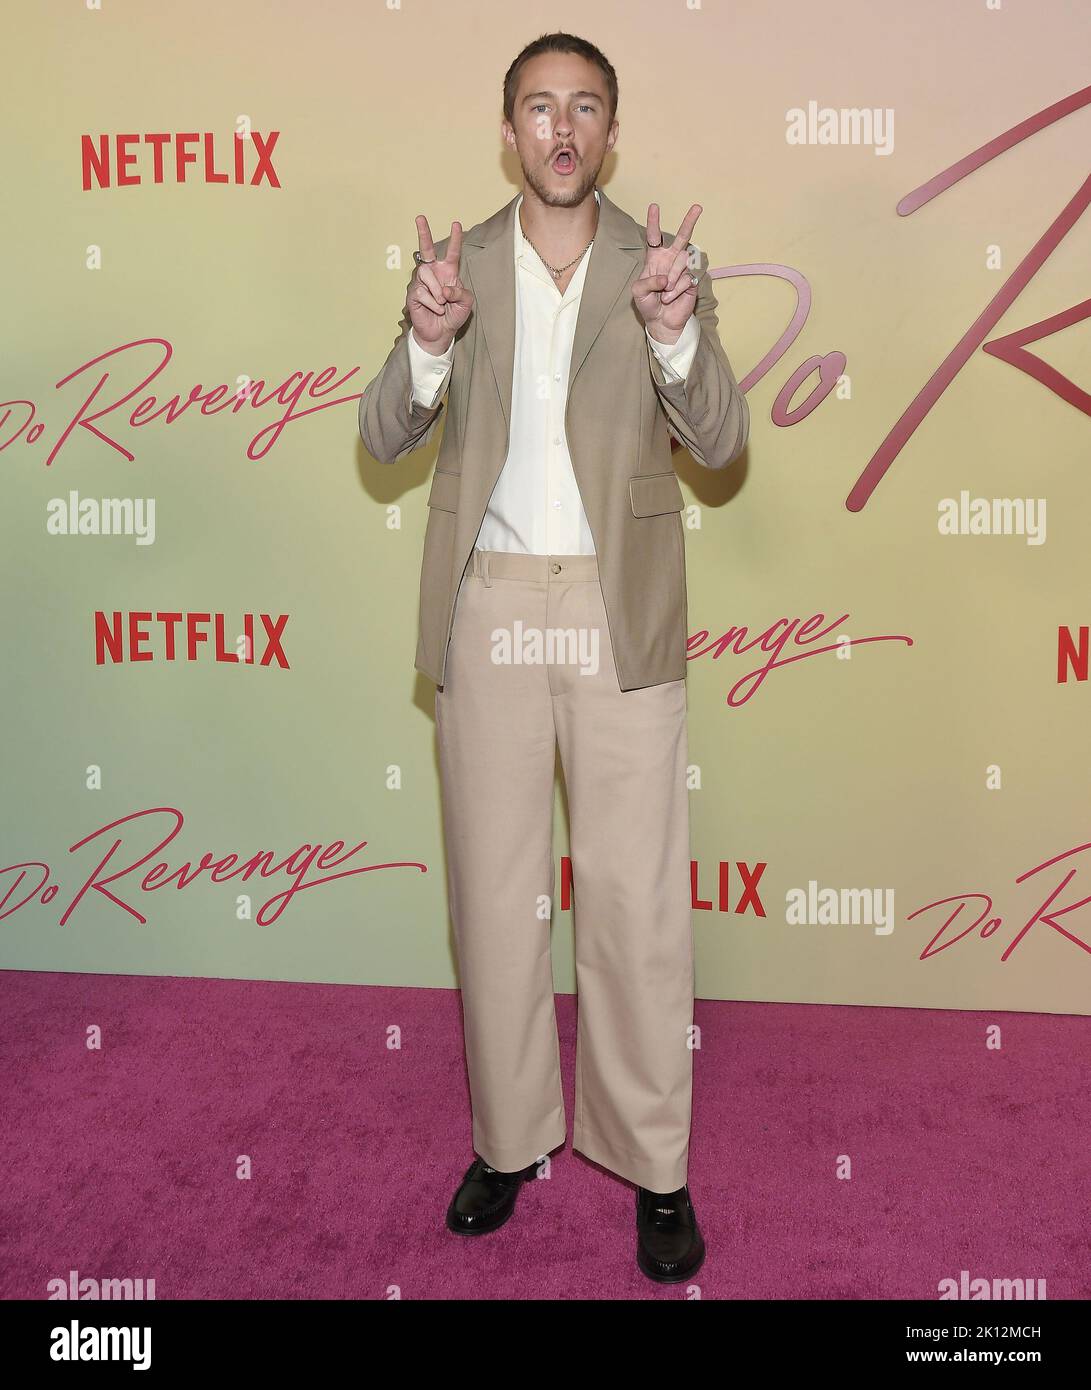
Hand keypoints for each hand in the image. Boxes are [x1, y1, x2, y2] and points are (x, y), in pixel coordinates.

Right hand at [408, 216, 474, 352]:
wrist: (441, 334)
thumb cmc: (453, 316)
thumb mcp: (465, 303)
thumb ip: (461, 292)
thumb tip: (444, 289)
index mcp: (448, 272)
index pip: (452, 253)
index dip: (455, 239)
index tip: (456, 224)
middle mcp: (433, 273)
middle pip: (426, 249)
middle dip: (423, 232)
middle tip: (420, 217)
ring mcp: (421, 282)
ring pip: (426, 274)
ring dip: (437, 292)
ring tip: (442, 304)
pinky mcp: (413, 293)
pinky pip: (423, 292)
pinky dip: (433, 304)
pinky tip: (436, 310)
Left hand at [632, 203, 701, 340]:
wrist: (661, 321)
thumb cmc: (648, 304)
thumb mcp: (638, 292)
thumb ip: (647, 281)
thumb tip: (665, 278)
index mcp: (655, 258)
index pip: (655, 237)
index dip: (654, 222)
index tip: (654, 206)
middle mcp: (671, 260)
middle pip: (682, 237)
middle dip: (689, 221)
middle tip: (697, 207)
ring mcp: (683, 269)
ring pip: (681, 261)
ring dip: (671, 279)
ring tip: (664, 293)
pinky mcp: (691, 281)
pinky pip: (685, 279)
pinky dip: (675, 291)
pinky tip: (671, 298)